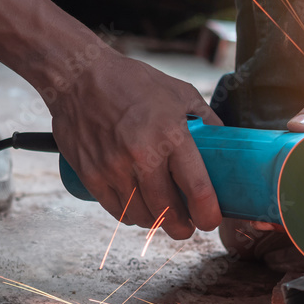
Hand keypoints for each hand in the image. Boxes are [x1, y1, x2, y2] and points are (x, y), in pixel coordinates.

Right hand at [49, 52, 222, 239]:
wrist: (78, 75)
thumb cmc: (132, 82)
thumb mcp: (179, 93)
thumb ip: (205, 118)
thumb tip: (225, 139)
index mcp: (172, 136)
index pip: (198, 189)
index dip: (208, 214)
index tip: (211, 220)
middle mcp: (143, 155)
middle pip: (169, 212)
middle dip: (182, 228)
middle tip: (188, 227)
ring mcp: (114, 167)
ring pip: (142, 216)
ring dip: (156, 223)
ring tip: (163, 217)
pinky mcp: (91, 174)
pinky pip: (116, 210)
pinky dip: (130, 216)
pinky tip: (138, 210)